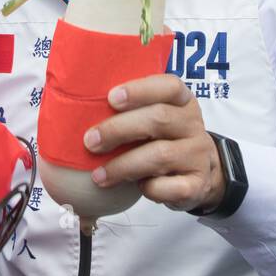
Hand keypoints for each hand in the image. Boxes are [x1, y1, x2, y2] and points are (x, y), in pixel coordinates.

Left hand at [85, 74, 223, 212]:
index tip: (111, 98)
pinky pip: (169, 187)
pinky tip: (136, 188)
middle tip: (90, 142)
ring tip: (99, 175)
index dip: (140, 90)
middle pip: (159, 119)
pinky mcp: (197, 184)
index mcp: (183, 101)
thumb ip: (129, 108)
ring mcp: (198, 155)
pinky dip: (149, 189)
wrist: (198, 173)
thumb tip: (77, 104)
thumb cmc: (163, 139)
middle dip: (118, 130)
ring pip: (160, 156)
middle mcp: (194, 125)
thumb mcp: (154, 117)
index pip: (170, 86)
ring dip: (123, 166)